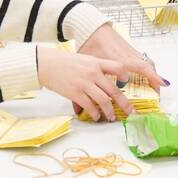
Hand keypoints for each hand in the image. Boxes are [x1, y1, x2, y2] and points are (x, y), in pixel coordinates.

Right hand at [36, 45, 158, 121]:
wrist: (47, 64)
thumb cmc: (66, 62)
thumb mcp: (85, 59)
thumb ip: (98, 67)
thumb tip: (108, 80)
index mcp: (97, 63)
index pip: (119, 68)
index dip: (125, 77)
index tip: (126, 84)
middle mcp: (93, 73)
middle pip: (114, 90)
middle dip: (124, 103)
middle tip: (129, 111)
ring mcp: (84, 84)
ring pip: (104, 101)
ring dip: (109, 112)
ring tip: (111, 117)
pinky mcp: (75, 93)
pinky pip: (90, 106)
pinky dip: (95, 114)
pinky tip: (96, 116)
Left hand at [79, 23, 165, 89]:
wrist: (93, 27)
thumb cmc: (90, 44)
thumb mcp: (89, 65)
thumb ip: (91, 82)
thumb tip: (81, 107)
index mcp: (119, 59)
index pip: (141, 68)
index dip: (152, 77)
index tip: (160, 86)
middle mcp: (128, 55)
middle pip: (148, 66)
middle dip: (155, 79)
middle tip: (158, 93)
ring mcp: (130, 52)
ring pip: (147, 62)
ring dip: (153, 74)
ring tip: (155, 87)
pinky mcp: (130, 50)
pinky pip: (144, 60)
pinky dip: (148, 69)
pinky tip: (147, 76)